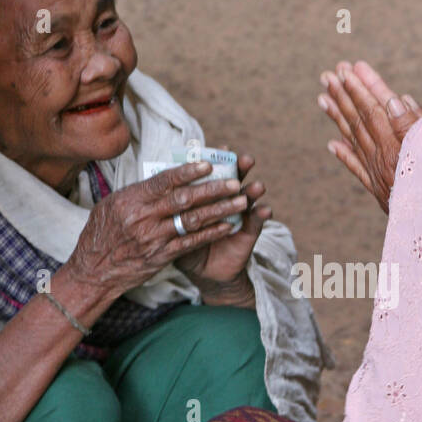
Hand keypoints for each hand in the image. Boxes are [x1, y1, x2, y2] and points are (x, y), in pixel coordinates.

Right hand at [56, 161, 247, 320]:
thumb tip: (162, 177)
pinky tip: (228, 226)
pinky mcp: (161, 256)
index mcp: (131, 199)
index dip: (189, 171)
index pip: (164, 180)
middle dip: (213, 190)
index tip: (209, 164)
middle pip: (184, 199)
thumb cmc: (102, 234)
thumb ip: (138, 192)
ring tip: (241, 201)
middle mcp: (143, 217)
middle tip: (236, 182)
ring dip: (220, 210)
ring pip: (193, 220)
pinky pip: (191, 243)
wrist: (93, 271)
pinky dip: (211, 233)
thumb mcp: (112, 205)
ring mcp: (154, 238)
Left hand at [175, 153, 270, 303]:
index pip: (213, 173)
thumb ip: (171, 203)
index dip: (219, 161)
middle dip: (241, 169)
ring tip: (258, 186)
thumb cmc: (185, 242)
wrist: (204, 271)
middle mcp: (226, 199)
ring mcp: (240, 214)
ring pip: (247, 198)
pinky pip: (256, 222)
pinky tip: (265, 209)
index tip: (224, 150)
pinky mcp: (249, 231)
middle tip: (247, 160)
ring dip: (253, 191)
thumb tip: (156, 179)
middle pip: (234, 180)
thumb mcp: (174, 222)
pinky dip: (262, 215)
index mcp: (207, 194)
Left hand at [318, 61, 421, 212]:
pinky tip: (332, 144)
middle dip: (344, 96)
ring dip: (338, 118)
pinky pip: (357, 169)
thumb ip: (417, 125)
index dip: (362, 88)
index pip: (375, 111)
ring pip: (354, 141)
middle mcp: (383, 160)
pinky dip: (345, 154)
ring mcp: (378, 176)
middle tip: (327, 75)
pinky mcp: (379, 192)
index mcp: (398, 148)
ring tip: (322, 98)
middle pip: (360, 122)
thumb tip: (398, 99)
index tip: (349, 69)